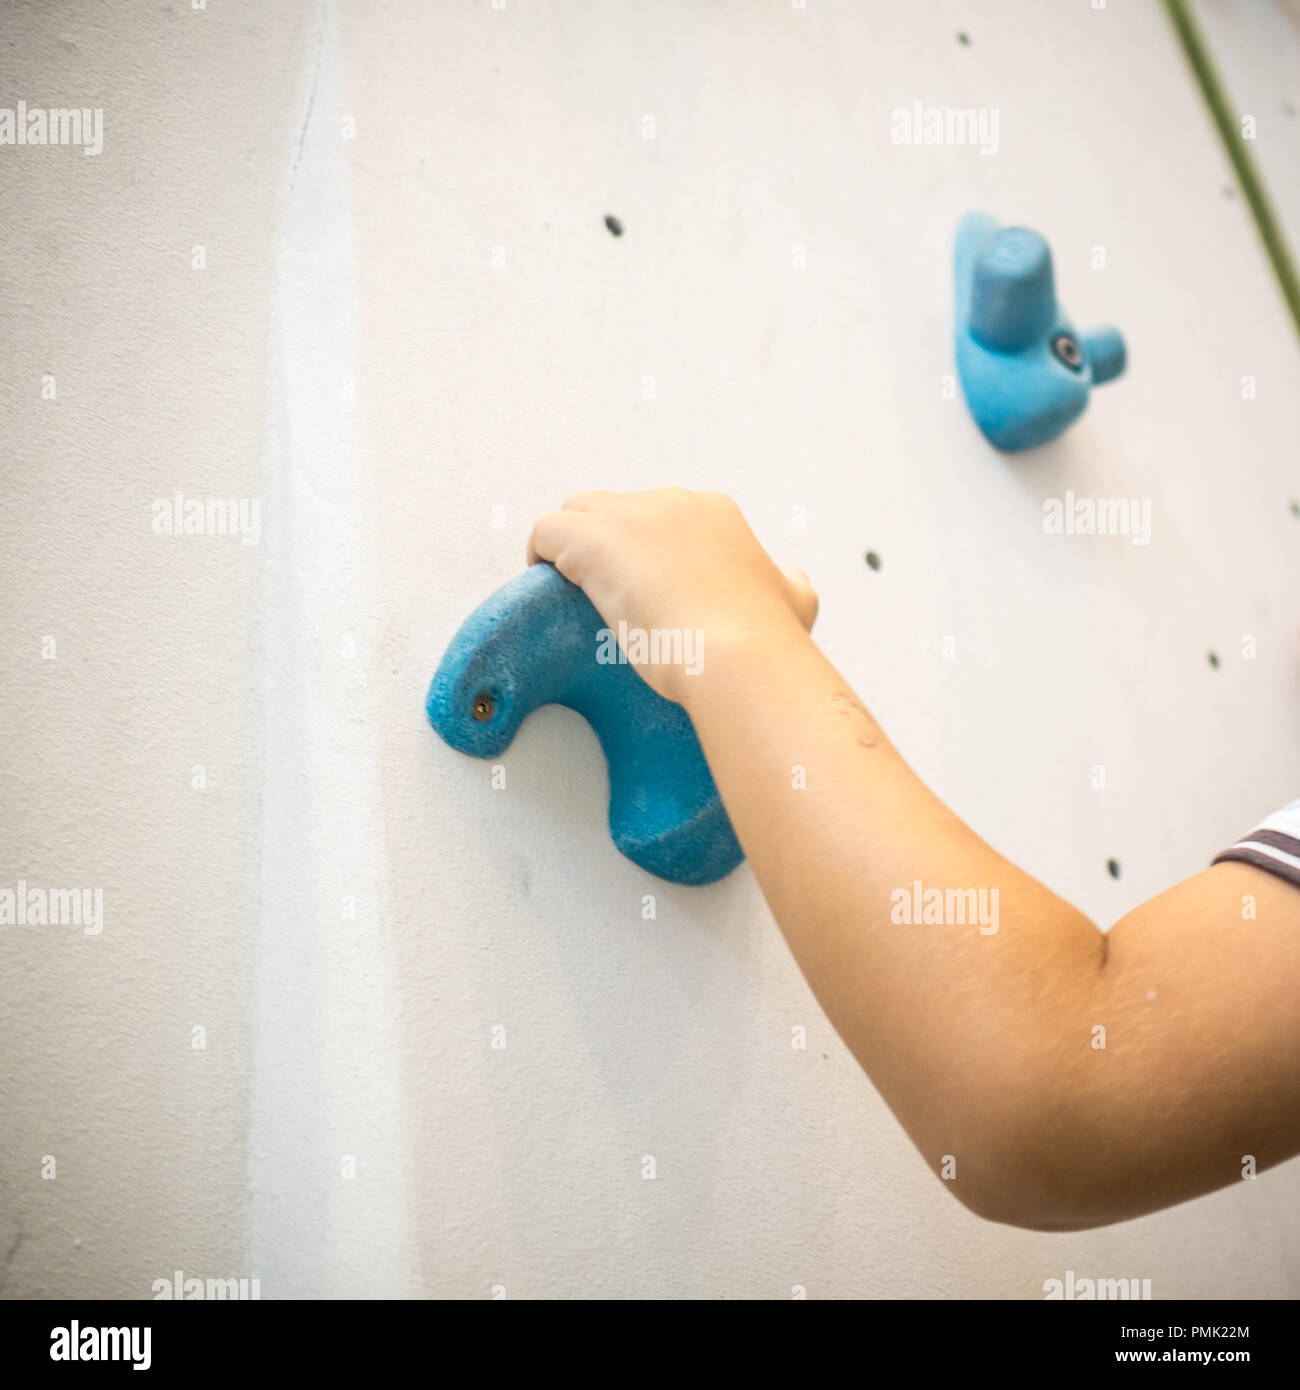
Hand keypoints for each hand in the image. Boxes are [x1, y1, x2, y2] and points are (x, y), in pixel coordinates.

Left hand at [527, 487, 817, 703]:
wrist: (739, 653)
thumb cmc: (765, 637)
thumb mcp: (794, 598)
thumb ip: (788, 582)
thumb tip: (789, 580)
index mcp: (714, 513)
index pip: (661, 515)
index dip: (645, 550)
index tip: (644, 586)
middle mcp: (671, 503)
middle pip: (617, 507)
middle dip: (607, 544)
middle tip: (606, 591)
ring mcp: (629, 517)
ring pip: (578, 512)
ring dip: (571, 546)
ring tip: (570, 590)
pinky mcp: (592, 540)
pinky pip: (547, 531)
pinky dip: (541, 554)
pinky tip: (546, 584)